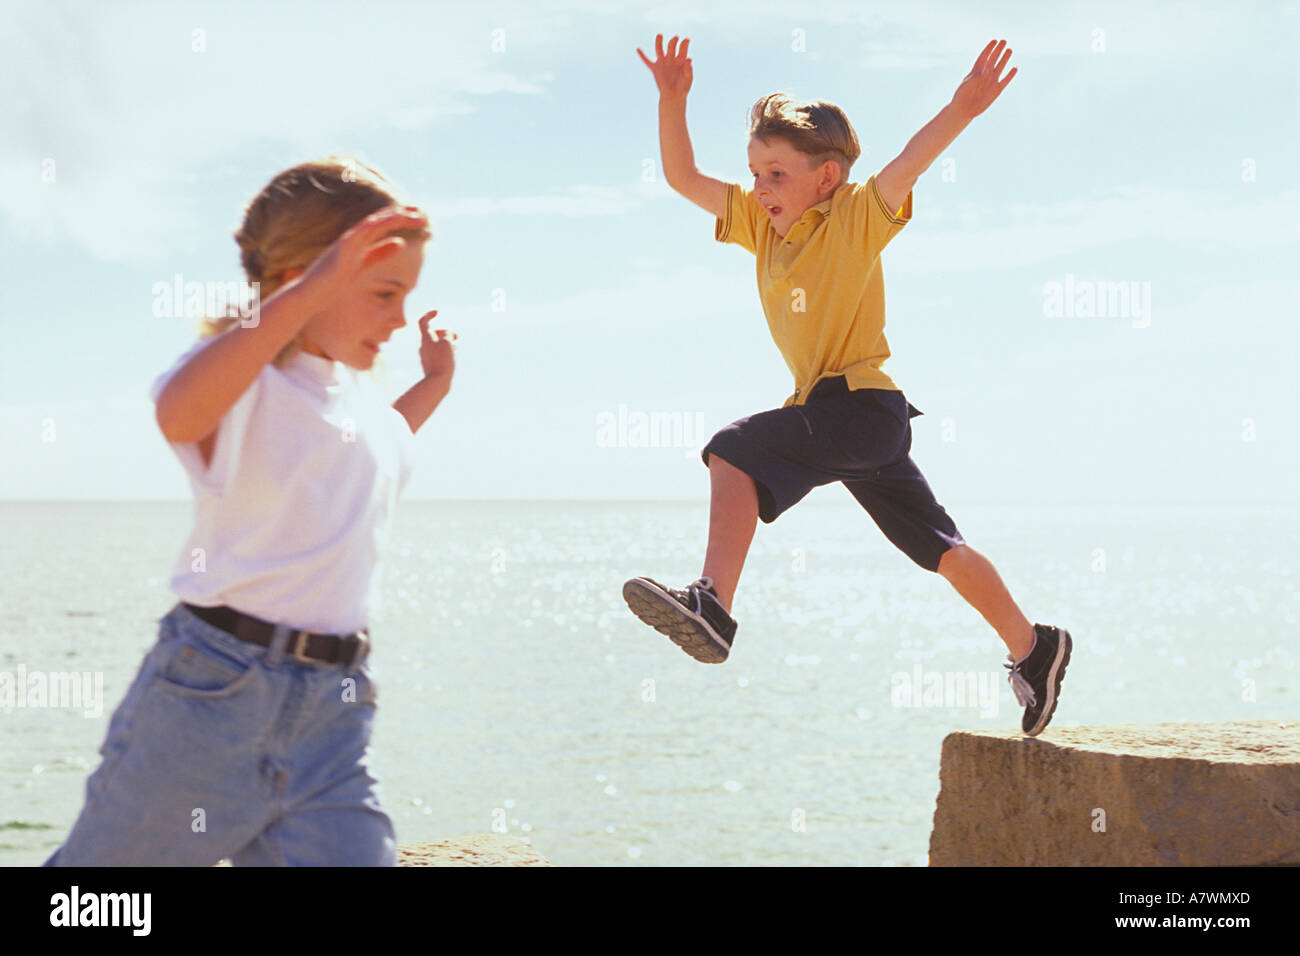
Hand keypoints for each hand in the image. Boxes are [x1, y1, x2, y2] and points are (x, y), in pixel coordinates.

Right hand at [291, 205, 429, 304]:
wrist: (310, 295)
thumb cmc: (333, 283)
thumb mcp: (364, 265)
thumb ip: (381, 253)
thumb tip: (401, 242)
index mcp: (360, 241)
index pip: (383, 224)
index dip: (401, 218)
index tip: (420, 216)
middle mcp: (353, 238)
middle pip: (380, 221)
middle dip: (401, 214)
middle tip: (422, 212)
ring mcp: (346, 243)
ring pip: (371, 224)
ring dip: (391, 218)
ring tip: (410, 216)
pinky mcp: (340, 252)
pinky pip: (357, 235)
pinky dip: (370, 227)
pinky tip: (385, 222)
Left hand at [417, 311, 454, 382]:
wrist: (437, 383)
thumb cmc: (442, 361)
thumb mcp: (447, 342)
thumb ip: (447, 333)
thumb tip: (447, 334)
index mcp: (426, 339)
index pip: (423, 321)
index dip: (429, 314)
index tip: (438, 312)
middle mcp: (424, 347)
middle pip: (433, 334)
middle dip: (445, 332)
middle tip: (456, 336)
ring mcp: (427, 357)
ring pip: (437, 345)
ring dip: (446, 343)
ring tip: (456, 346)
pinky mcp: (431, 366)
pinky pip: (438, 354)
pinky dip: (445, 352)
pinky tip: (452, 357)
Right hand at [637, 34, 692, 100]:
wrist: (674, 96)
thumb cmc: (683, 87)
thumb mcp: (688, 79)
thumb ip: (689, 70)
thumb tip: (689, 59)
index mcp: (681, 59)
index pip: (683, 47)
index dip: (685, 43)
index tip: (687, 41)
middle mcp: (671, 58)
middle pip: (671, 45)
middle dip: (673, 41)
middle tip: (676, 38)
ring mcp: (663, 63)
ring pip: (659, 49)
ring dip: (659, 41)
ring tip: (660, 35)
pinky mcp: (655, 69)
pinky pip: (647, 61)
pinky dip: (642, 56)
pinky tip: (638, 49)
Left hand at [951, 39, 1016, 118]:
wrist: (964, 110)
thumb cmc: (962, 97)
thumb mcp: (966, 86)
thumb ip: (976, 78)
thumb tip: (986, 71)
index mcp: (975, 72)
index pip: (983, 57)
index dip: (988, 49)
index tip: (994, 41)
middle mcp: (985, 75)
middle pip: (992, 60)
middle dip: (998, 50)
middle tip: (1004, 41)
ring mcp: (991, 82)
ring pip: (999, 67)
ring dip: (1004, 59)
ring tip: (1009, 50)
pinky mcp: (996, 90)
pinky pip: (1005, 81)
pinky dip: (1010, 75)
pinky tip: (1015, 68)